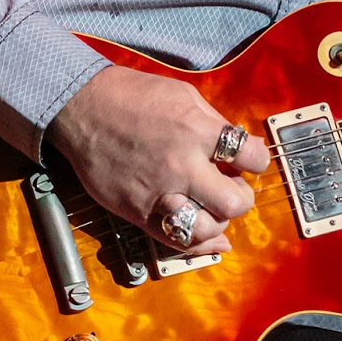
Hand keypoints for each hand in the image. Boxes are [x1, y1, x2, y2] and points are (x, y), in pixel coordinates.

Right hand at [48, 64, 271, 257]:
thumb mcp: (184, 95)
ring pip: (205, 229)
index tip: (250, 159)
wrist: (84, 108)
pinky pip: (173, 240)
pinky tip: (208, 239)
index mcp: (198, 131)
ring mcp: (158, 192)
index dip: (257, 159)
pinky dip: (196, 244)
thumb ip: (212, 123)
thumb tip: (236, 145)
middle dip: (241, 197)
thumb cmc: (135, 96)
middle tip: (232, 188)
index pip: (250, 157)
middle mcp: (182, 166)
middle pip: (234, 201)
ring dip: (218, 222)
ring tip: (214, 209)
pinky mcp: (136, 211)